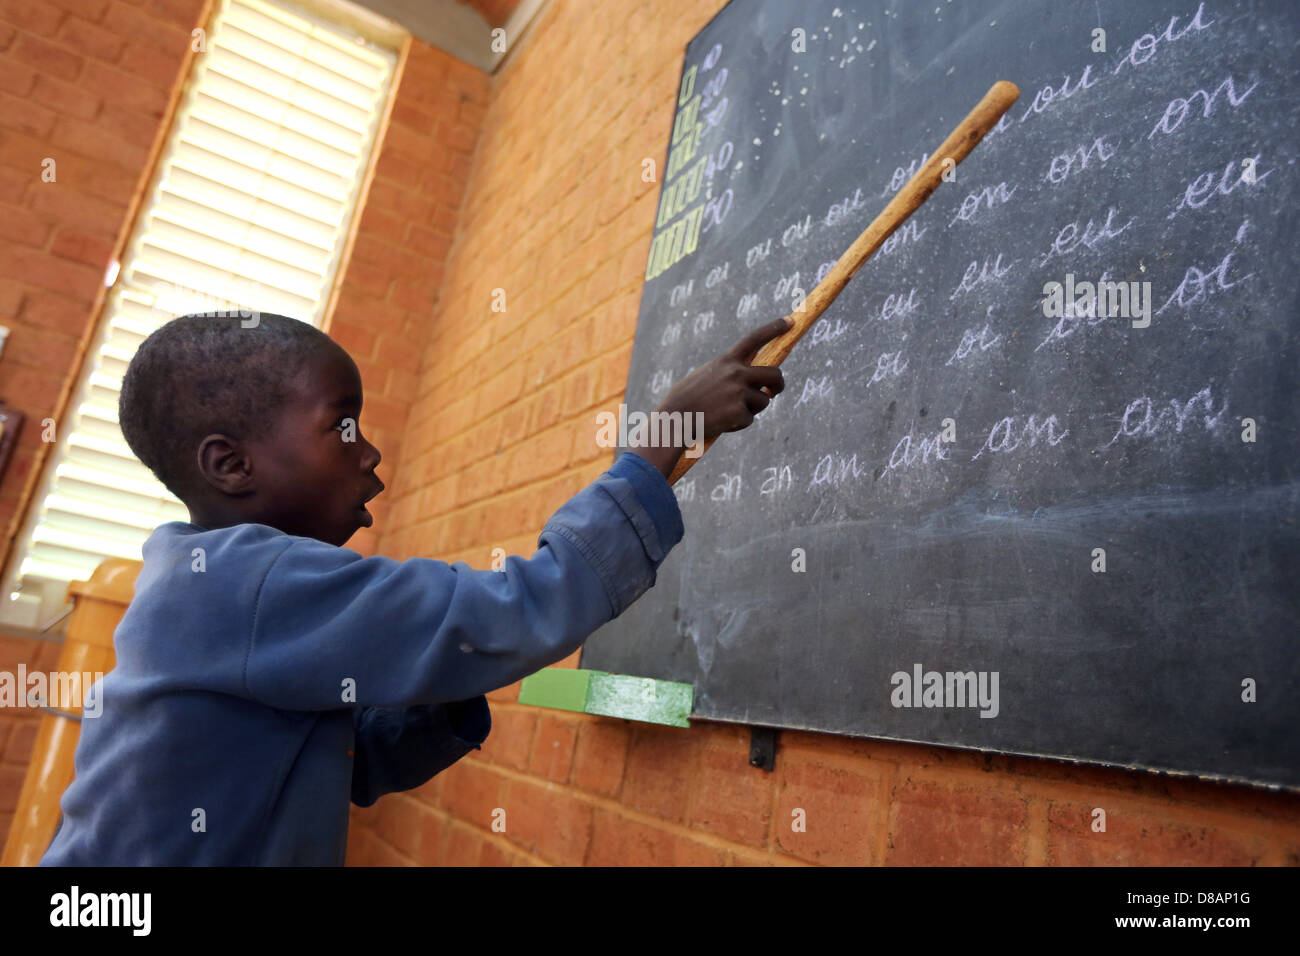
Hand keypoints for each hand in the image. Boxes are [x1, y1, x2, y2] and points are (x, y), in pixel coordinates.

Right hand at [636, 317, 789, 479]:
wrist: (674, 419)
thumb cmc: (688, 399)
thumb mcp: (707, 375)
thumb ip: (730, 373)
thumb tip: (756, 383)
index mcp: (727, 361)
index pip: (755, 338)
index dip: (774, 328)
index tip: (791, 321)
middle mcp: (736, 373)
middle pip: (774, 374)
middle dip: (778, 385)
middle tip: (774, 392)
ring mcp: (739, 393)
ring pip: (763, 401)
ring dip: (752, 409)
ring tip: (726, 411)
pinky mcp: (739, 413)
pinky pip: (750, 419)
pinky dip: (738, 424)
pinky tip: (720, 422)